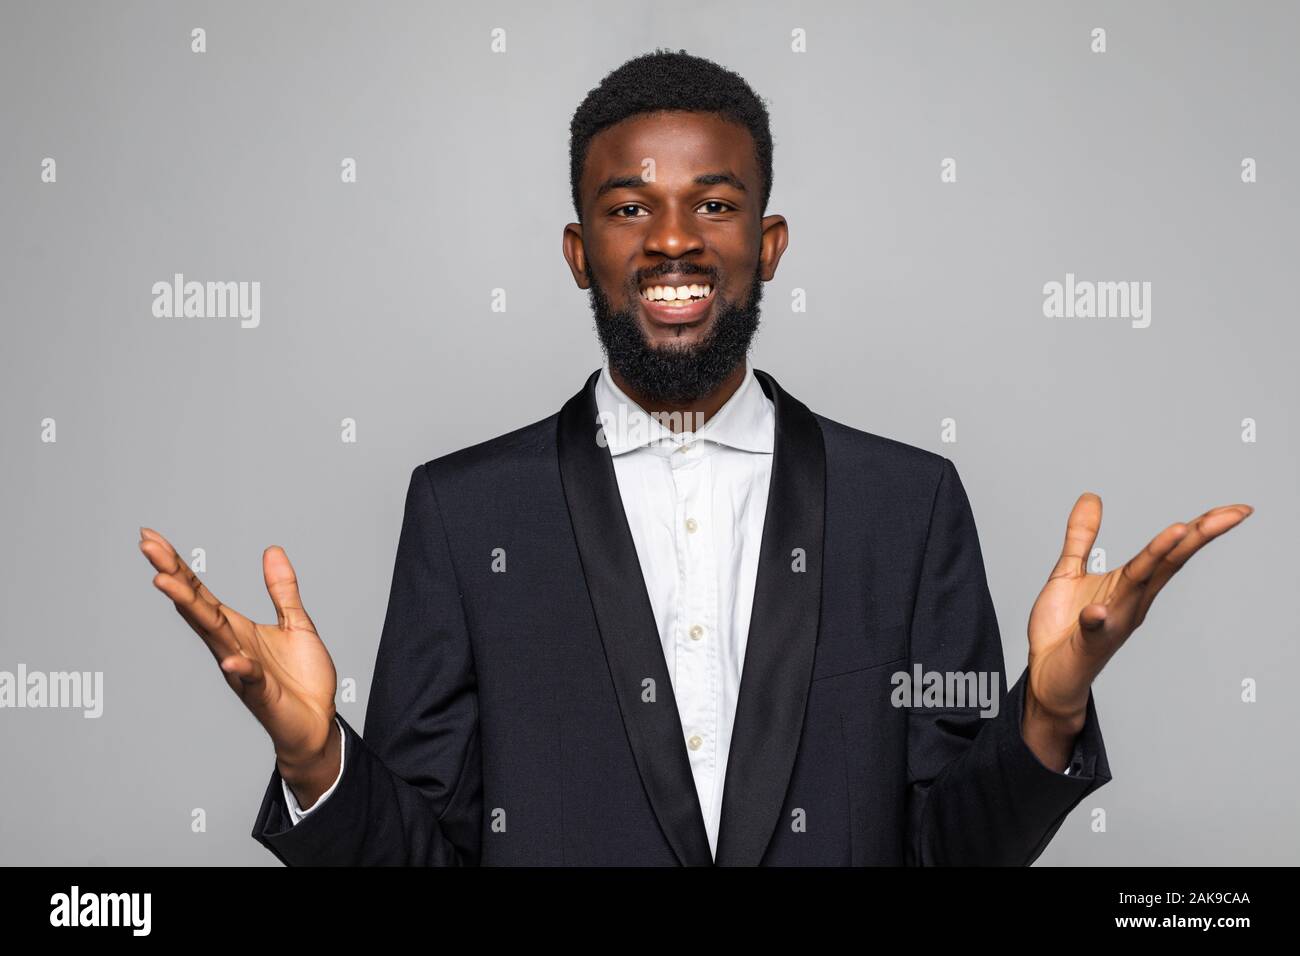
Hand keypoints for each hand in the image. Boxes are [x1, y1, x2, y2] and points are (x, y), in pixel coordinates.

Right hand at [137, 528, 338, 776]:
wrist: (316, 723)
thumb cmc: (302, 678)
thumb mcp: (297, 622)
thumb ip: (282, 589)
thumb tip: (272, 551)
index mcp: (237, 629)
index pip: (200, 593)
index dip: (178, 566)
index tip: (152, 539)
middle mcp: (231, 646)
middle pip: (196, 606)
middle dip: (172, 575)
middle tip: (147, 546)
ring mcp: (243, 670)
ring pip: (214, 636)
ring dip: (190, 609)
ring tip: (166, 582)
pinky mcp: (264, 693)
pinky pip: (251, 678)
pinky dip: (241, 668)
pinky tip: (230, 659)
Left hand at [1022, 495, 1252, 765]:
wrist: (1049, 674)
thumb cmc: (1064, 628)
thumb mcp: (1069, 572)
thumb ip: (1082, 536)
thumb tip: (1091, 497)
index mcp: (1131, 584)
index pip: (1171, 551)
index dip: (1199, 528)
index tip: (1233, 509)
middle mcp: (1133, 601)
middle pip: (1170, 563)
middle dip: (1200, 536)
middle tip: (1233, 513)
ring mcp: (1114, 622)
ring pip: (1139, 585)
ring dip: (1158, 557)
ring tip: (1178, 529)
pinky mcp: (1090, 641)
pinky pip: (1095, 628)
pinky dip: (1098, 619)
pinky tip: (1099, 610)